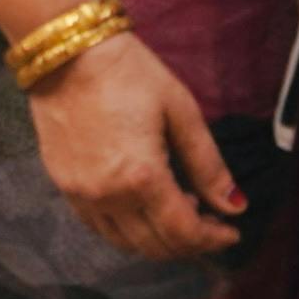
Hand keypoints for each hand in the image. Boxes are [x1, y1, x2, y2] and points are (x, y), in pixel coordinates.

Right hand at [30, 29, 245, 262]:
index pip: (184, 232)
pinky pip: (99, 227)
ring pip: (126, 243)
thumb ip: (208, 165)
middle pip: (156, 246)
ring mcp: (81, 194)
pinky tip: (144, 207)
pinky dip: (128, 230)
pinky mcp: (63, 186)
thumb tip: (235, 205)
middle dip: (190, 243)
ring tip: (180, 211)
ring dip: (159, 240)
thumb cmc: (128, 73)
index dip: (213, 239)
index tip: (232, 232)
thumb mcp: (181, 111)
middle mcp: (108, 195)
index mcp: (142, 177)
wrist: (65, 53)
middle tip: (211, 224)